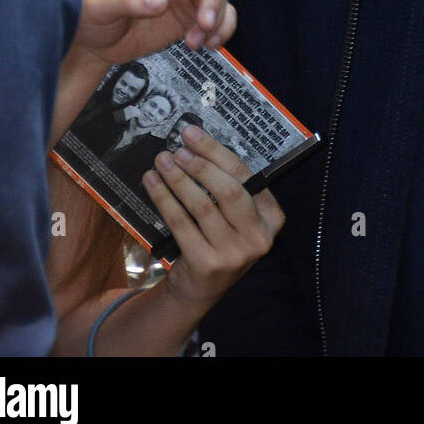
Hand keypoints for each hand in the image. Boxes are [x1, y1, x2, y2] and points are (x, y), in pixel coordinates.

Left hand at [72, 0, 235, 69]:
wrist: (96, 42)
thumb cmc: (91, 14)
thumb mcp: (99, 5)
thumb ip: (127, 0)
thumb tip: (160, 1)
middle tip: (205, 23)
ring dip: (216, 17)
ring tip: (198, 42)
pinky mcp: (191, 10)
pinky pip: (219, 13)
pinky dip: (222, 28)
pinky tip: (210, 44)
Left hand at [143, 128, 284, 312]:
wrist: (201, 289)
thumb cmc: (219, 240)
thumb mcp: (236, 216)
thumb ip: (228, 187)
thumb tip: (196, 144)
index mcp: (271, 217)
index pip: (245, 175)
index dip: (215, 151)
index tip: (191, 134)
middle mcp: (258, 237)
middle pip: (228, 190)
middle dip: (200, 165)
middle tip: (177, 150)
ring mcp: (234, 253)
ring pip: (202, 205)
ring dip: (178, 179)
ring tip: (161, 162)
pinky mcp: (207, 264)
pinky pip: (181, 223)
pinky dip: (164, 199)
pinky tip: (152, 183)